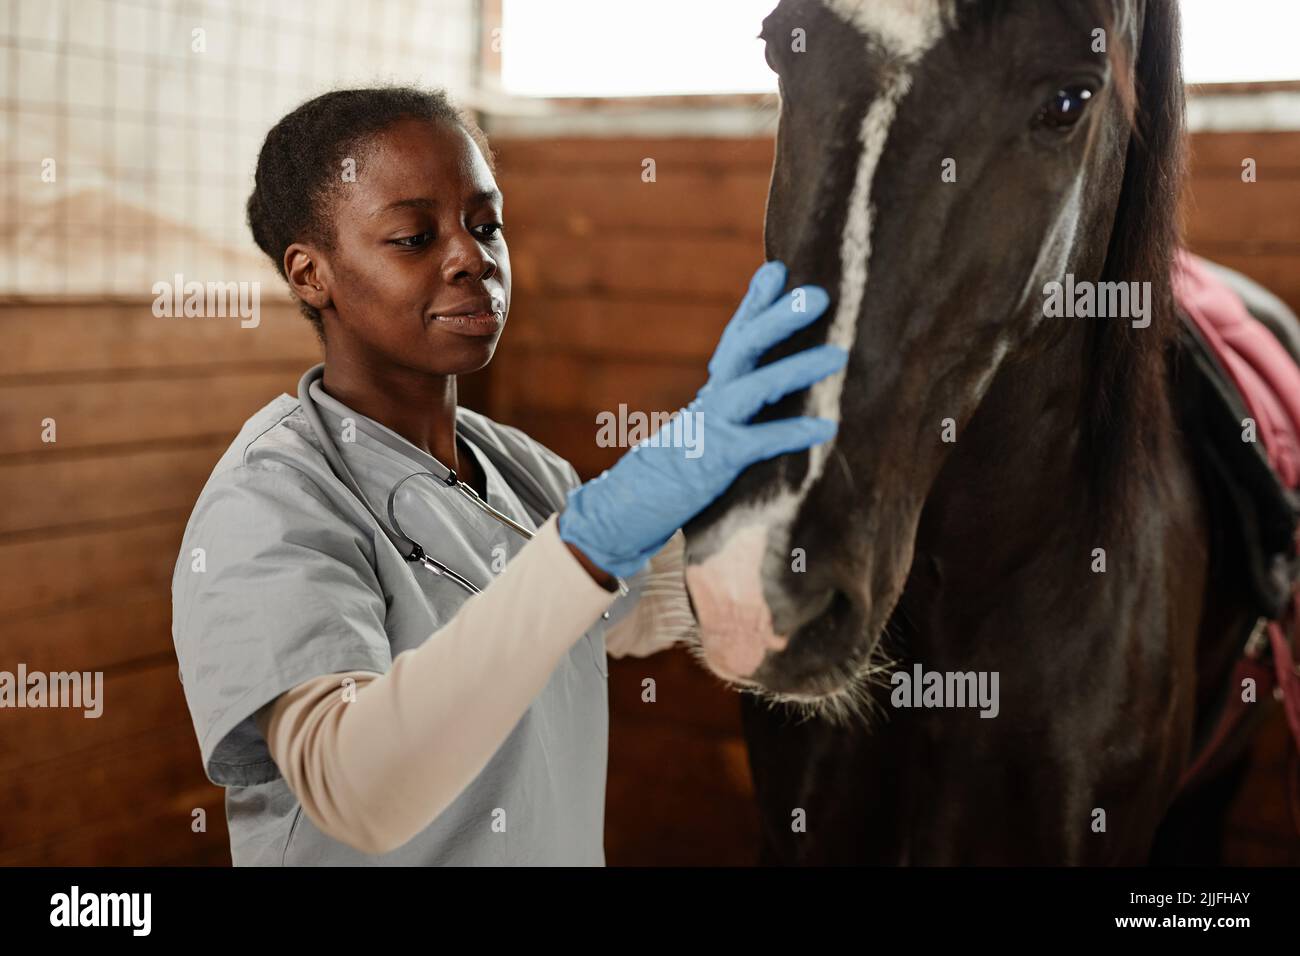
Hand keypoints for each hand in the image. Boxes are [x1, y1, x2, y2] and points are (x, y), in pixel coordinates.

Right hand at [558, 260, 846, 578]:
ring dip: (795, 368)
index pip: (737, 334)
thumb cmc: (685, 461)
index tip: (779, 269)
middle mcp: (713, 397)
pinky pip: (760, 443)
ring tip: (839, 355)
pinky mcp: (718, 460)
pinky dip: (792, 433)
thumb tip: (770, 377)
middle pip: (744, 347)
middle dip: (779, 318)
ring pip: (754, 388)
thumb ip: (739, 396)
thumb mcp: (711, 421)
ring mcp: (714, 426)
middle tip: (818, 295)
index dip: (757, 302)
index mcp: (715, 386)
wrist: (633, 502)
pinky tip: (825, 428)